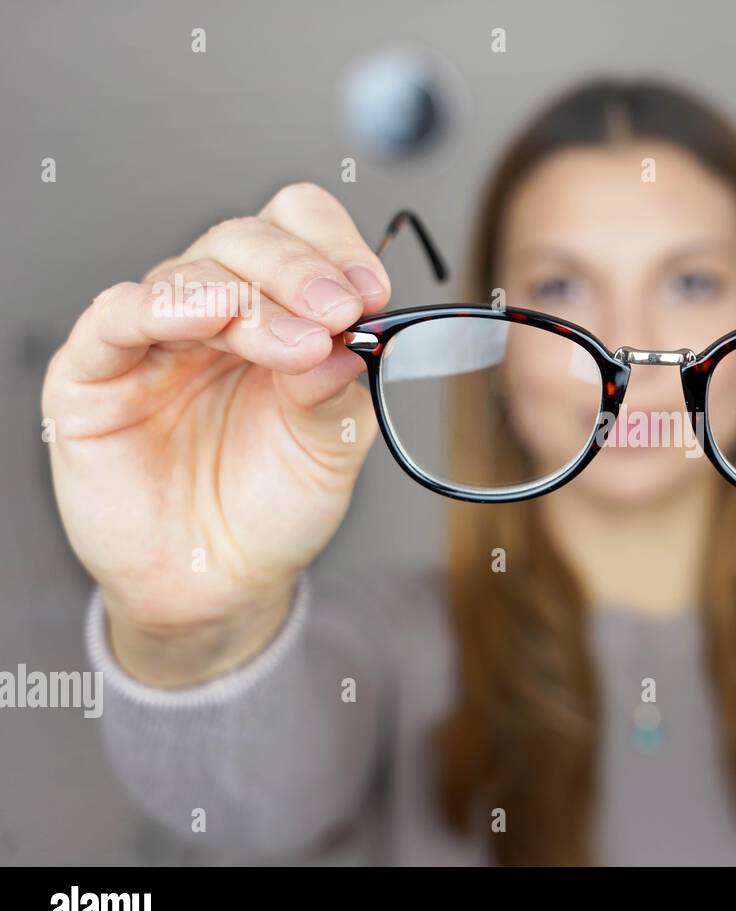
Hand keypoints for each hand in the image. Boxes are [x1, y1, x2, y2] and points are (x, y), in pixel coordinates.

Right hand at [44, 183, 390, 684]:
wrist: (223, 583)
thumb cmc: (275, 506)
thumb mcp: (331, 447)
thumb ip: (336, 388)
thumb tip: (351, 334)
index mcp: (279, 311)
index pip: (297, 232)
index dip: (335, 247)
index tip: (371, 291)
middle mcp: (216, 313)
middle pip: (245, 241)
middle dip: (298, 270)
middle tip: (338, 311)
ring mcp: (155, 338)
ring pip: (191, 274)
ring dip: (250, 298)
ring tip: (295, 343)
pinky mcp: (94, 374)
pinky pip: (118, 318)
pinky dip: (164, 307)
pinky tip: (209, 316)